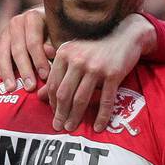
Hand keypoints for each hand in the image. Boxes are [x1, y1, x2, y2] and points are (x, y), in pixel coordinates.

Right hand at [0, 6, 53, 94]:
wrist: (40, 24)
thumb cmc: (52, 33)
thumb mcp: (55, 36)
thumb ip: (52, 45)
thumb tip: (49, 52)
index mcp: (32, 18)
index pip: (34, 41)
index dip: (39, 60)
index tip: (45, 76)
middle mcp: (16, 22)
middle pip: (18, 49)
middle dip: (24, 70)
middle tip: (30, 87)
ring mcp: (4, 31)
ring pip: (3, 53)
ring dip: (7, 72)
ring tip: (11, 89)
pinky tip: (3, 80)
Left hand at [44, 14, 154, 131]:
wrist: (126, 36)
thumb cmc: (95, 49)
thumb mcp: (73, 56)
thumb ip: (57, 74)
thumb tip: (39, 96)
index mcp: (65, 53)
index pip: (53, 84)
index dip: (52, 102)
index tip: (54, 114)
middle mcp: (79, 59)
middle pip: (65, 93)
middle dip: (60, 113)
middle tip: (58, 127)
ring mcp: (96, 67)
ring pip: (81, 99)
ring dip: (75, 117)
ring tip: (71, 128)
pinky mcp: (113, 74)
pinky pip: (105, 100)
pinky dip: (101, 116)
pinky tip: (97, 127)